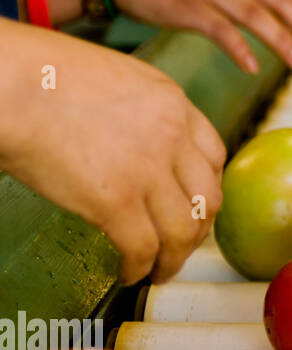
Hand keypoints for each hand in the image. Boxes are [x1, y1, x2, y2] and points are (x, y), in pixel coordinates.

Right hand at [0, 22, 224, 282]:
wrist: (13, 85)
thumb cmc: (43, 77)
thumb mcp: (118, 80)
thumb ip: (142, 112)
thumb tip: (136, 144)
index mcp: (174, 103)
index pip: (214, 157)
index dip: (207, 188)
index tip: (194, 205)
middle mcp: (172, 137)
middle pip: (208, 198)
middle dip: (199, 228)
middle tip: (181, 244)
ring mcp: (147, 170)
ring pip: (184, 231)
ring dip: (175, 259)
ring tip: (160, 271)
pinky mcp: (115, 201)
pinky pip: (143, 248)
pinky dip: (140, 268)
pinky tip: (129, 273)